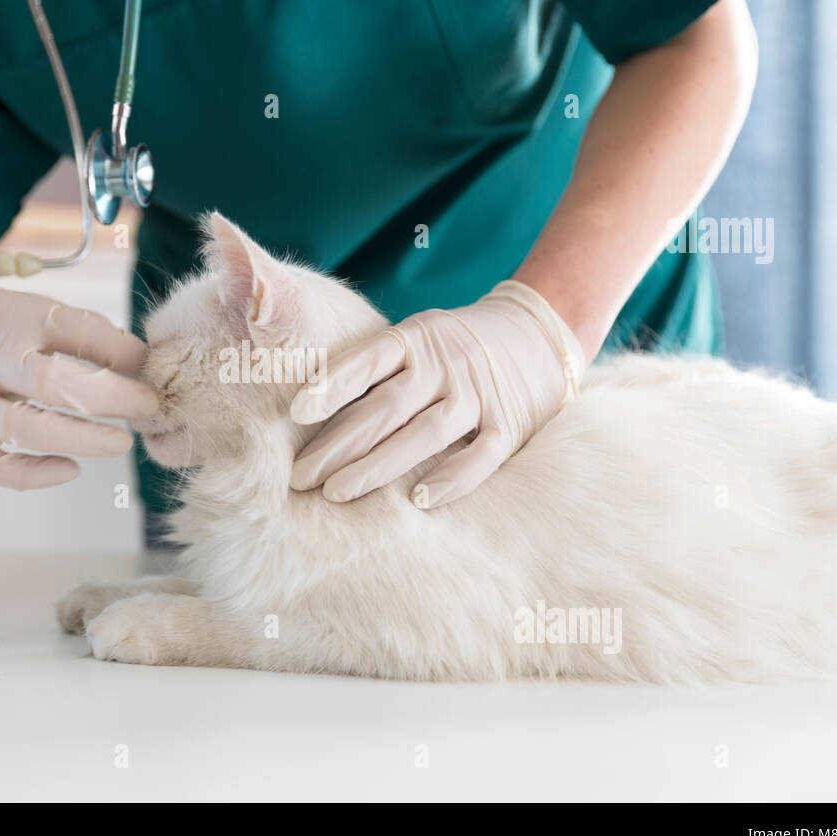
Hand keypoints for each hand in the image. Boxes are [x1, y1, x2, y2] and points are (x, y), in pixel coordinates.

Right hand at [0, 286, 158, 489]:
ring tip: (122, 442)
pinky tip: (69, 468)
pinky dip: (32, 473)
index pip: (71, 330)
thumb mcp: (25, 311)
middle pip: (51, 383)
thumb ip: (80, 333)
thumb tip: (142, 362)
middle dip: (108, 397)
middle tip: (149, 405)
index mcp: (7, 320)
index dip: (116, 348)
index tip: (147, 363)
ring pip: (25, 428)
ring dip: (80, 438)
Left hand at [288, 280, 584, 508]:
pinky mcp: (510, 424)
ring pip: (426, 433)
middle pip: (387, 406)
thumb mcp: (420, 339)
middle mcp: (447, 364)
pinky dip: (452, 479)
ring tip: (337, 492)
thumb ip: (379, 369)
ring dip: (379, 466)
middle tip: (300, 477)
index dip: (333, 384)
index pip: (369, 359)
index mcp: (417, 339)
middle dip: (339, 444)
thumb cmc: (457, 346)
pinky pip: (481, 456)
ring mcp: (480, 395)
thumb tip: (312, 412)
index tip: (297, 412)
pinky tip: (418, 500)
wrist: (539, 334)